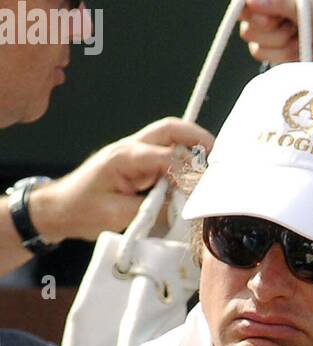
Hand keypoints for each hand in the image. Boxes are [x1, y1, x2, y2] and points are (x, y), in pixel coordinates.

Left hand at [28, 118, 212, 243]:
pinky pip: (166, 156)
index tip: (208, 187)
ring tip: (212, 169)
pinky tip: (194, 179)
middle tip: (220, 155)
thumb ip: (154, 210)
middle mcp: (131, 148)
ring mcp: (135, 154)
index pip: (167, 156)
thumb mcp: (119, 215)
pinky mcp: (138, 164)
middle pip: (170, 129)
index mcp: (124, 157)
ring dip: (192, 149)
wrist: (60, 208)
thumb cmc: (83, 210)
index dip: (191, 171)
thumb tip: (185, 208)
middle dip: (198, 138)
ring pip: (170, 139)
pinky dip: (184, 164)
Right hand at [229, 0, 312, 62]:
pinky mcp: (268, 44)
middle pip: (242, 16)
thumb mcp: (308, 5)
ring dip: (278, 40)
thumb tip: (250, 0)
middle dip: (268, 25)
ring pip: (251, 37)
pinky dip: (280, 53)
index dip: (244, 2)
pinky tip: (295, 46)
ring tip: (297, 33)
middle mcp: (264, 0)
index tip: (260, 11)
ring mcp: (264, 24)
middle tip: (291, 23)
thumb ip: (279, 2)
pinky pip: (260, 53)